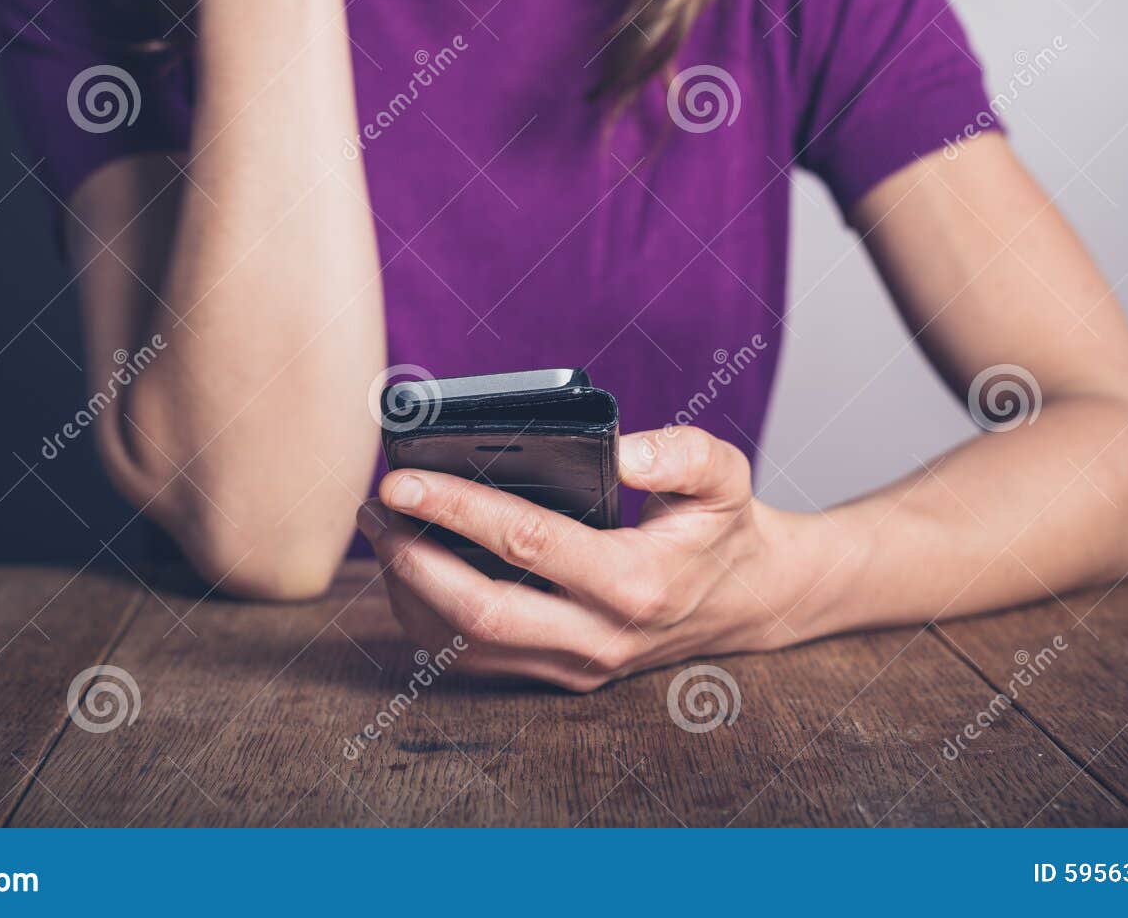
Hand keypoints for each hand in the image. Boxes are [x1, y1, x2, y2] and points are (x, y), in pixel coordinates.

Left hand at [359, 427, 810, 691]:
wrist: (749, 601)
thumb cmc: (723, 528)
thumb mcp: (723, 477)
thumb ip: (682, 454)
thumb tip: (623, 451)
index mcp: (636, 583)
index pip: (527, 543)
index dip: (458, 507)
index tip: (405, 476)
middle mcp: (600, 636)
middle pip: (479, 611)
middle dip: (413, 557)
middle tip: (378, 508)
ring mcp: (576, 665)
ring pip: (466, 646)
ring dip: (409, 590)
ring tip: (383, 529)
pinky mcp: (558, 677)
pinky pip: (474, 661)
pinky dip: (430, 618)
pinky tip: (411, 569)